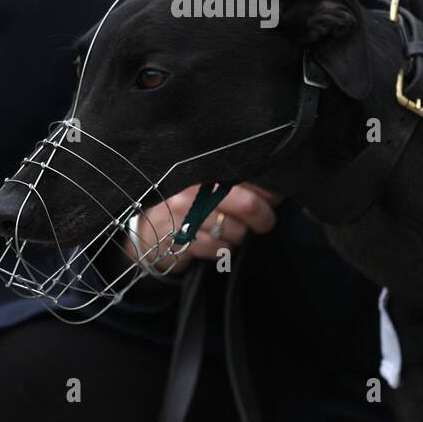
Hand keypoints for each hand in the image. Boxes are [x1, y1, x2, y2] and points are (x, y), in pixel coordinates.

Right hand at [123, 182, 280, 274]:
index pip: (247, 177)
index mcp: (203, 172)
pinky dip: (223, 249)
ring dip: (240, 237)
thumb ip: (236, 184)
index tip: (274, 199)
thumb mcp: (204, 189)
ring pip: (237, 231)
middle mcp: (194, 189)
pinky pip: (220, 248)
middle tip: (264, 223)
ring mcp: (185, 215)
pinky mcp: (180, 241)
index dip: (267, 191)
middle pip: (248, 205)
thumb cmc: (185, 208)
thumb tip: (276, 193)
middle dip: (263, 219)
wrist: (147, 234)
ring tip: (227, 232)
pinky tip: (214, 243)